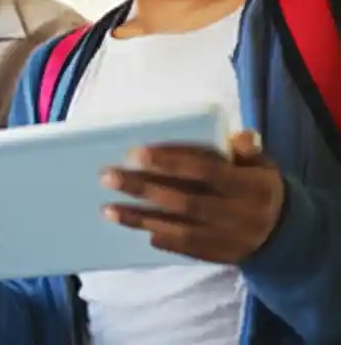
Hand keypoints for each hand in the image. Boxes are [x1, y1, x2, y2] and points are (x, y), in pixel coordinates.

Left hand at [102, 130, 284, 263]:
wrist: (285, 232)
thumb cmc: (258, 186)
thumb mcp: (262, 164)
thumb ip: (246, 150)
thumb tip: (240, 136)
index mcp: (249, 185)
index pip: (206, 171)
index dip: (171, 162)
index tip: (135, 153)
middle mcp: (239, 214)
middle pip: (185, 201)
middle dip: (143, 189)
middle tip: (108, 177)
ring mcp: (229, 238)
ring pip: (181, 228)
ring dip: (141, 219)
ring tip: (108, 209)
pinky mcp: (221, 256)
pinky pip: (189, 249)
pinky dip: (164, 241)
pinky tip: (140, 231)